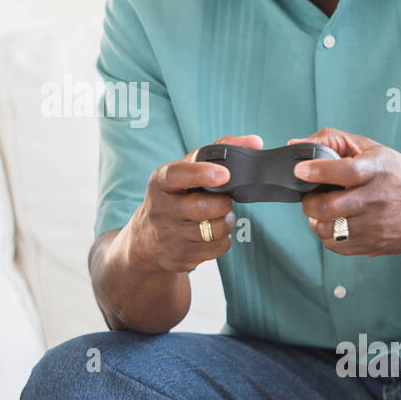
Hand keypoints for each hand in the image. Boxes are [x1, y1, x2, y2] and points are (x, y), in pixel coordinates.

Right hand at [123, 134, 261, 273]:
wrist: (145, 240)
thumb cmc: (174, 196)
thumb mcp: (185, 170)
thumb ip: (219, 150)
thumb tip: (255, 142)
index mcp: (160, 182)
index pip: (177, 175)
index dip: (202, 174)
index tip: (225, 174)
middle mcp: (161, 209)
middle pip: (203, 207)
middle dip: (222, 203)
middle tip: (223, 199)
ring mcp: (169, 235)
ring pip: (215, 230)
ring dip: (225, 222)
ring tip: (218, 215)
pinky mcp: (180, 257)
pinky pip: (217, 248)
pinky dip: (222, 240)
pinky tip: (211, 233)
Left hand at [289, 128, 400, 255]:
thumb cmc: (399, 175)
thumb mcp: (372, 149)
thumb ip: (333, 142)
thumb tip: (296, 144)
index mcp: (377, 170)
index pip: (346, 172)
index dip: (319, 171)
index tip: (300, 170)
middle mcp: (377, 199)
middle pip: (330, 208)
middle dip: (310, 202)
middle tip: (311, 196)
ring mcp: (376, 225)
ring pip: (328, 230)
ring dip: (317, 221)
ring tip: (324, 211)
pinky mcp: (375, 244)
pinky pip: (337, 246)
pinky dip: (329, 236)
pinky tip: (336, 223)